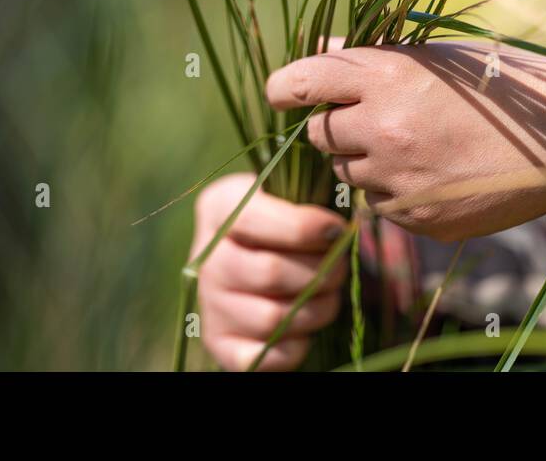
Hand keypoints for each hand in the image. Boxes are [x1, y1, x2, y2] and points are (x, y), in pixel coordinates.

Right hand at [192, 173, 346, 370]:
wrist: (252, 254)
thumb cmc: (282, 217)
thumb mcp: (285, 190)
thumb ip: (304, 194)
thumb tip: (338, 229)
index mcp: (217, 207)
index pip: (257, 219)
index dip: (306, 227)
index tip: (337, 230)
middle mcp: (205, 258)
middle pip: (271, 273)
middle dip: (322, 271)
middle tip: (340, 266)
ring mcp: (209, 305)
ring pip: (274, 318)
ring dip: (318, 308)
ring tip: (329, 293)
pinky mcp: (219, 344)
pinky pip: (265, 356)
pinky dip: (297, 345)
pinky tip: (305, 324)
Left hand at [265, 42, 545, 241]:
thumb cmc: (497, 83)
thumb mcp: (433, 54)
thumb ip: (368, 54)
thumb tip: (316, 50)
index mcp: (386, 78)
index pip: (303, 82)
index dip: (284, 88)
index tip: (281, 93)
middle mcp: (385, 130)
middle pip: (319, 135)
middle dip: (334, 126)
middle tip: (369, 117)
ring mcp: (401, 180)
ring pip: (347, 175)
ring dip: (364, 161)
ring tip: (413, 144)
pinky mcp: (419, 219)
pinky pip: (381, 206)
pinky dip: (394, 192)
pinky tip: (434, 172)